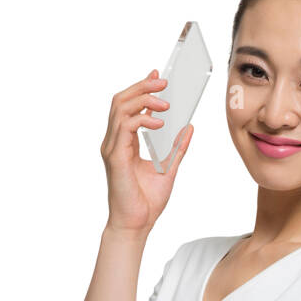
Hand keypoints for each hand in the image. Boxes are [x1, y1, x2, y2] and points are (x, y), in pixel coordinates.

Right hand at [102, 69, 194, 236]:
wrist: (137, 224)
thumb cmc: (147, 201)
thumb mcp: (169, 167)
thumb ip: (177, 147)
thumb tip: (188, 127)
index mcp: (124, 142)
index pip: (128, 107)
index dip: (141, 88)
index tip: (158, 76)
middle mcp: (115, 141)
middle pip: (121, 101)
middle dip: (142, 87)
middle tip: (162, 81)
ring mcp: (112, 148)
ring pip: (120, 109)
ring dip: (143, 99)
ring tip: (164, 100)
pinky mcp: (115, 157)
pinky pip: (124, 128)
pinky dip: (142, 120)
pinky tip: (159, 122)